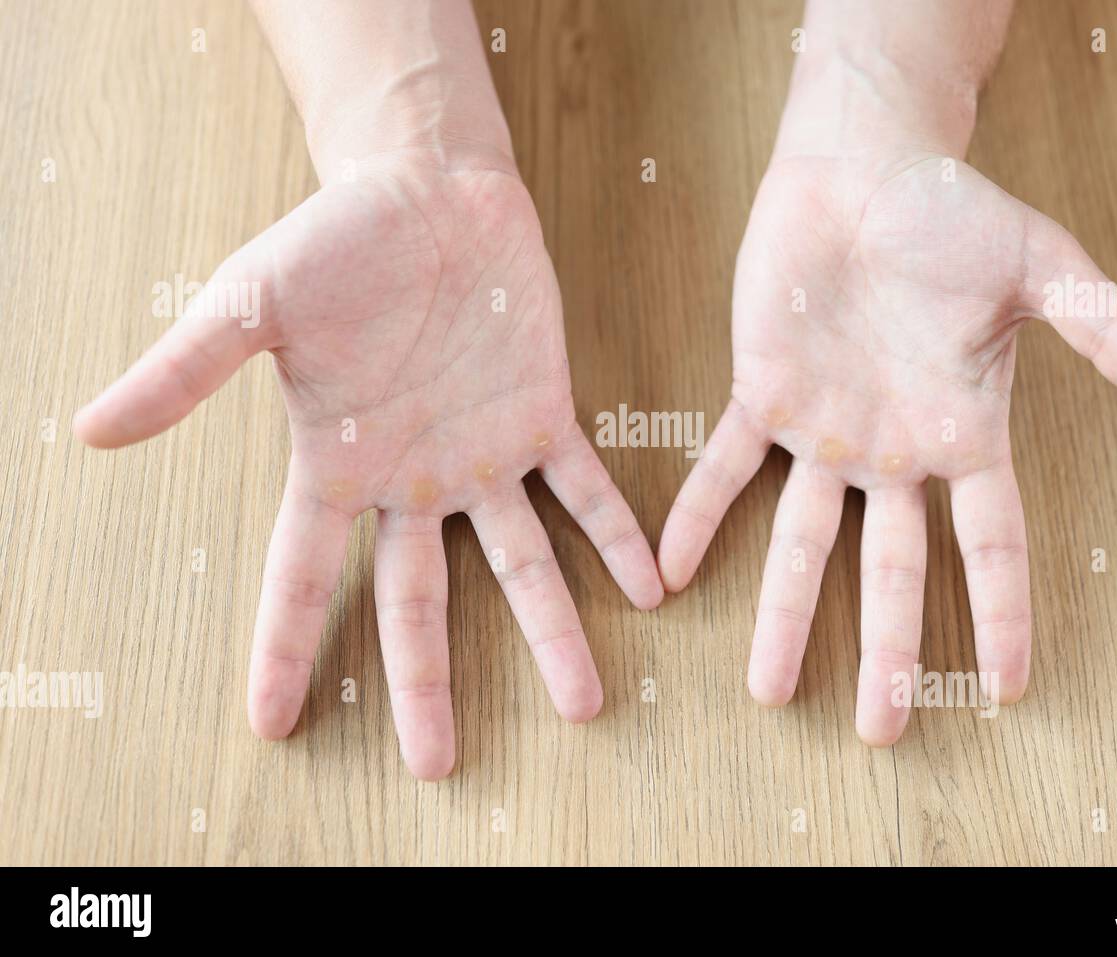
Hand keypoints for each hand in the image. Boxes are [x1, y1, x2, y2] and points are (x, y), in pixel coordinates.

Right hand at [75, 151, 662, 778]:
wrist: (424, 188)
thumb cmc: (334, 241)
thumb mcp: (250, 304)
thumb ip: (185, 372)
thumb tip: (90, 431)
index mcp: (337, 467)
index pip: (304, 578)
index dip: (288, 651)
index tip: (275, 725)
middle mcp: (412, 480)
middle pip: (420, 605)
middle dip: (427, 687)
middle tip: (437, 767)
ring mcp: (482, 455)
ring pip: (519, 565)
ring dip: (553, 633)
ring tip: (585, 705)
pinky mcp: (542, 414)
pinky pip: (585, 489)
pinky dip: (616, 536)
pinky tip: (649, 589)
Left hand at [657, 149, 1116, 743]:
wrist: (864, 167)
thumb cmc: (955, 212)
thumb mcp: (1045, 268)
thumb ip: (1107, 332)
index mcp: (962, 434)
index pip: (989, 545)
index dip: (998, 615)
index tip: (1003, 690)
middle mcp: (892, 451)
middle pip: (891, 572)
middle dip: (884, 650)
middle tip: (877, 730)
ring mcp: (824, 431)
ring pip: (800, 540)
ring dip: (783, 614)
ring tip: (767, 690)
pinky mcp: (762, 396)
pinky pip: (724, 468)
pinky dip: (698, 516)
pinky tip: (673, 570)